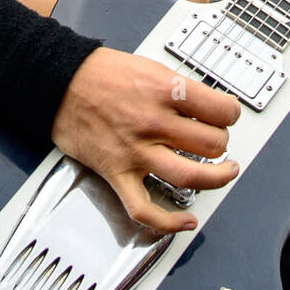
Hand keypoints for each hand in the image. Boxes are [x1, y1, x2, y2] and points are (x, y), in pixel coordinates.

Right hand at [51, 46, 240, 233]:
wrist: (59, 82)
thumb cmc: (100, 73)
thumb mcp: (149, 67)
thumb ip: (178, 89)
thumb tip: (206, 105)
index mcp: (164, 91)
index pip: (220, 110)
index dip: (230, 114)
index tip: (227, 116)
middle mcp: (152, 122)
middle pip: (211, 144)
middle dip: (221, 143)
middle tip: (217, 140)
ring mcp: (135, 151)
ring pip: (190, 177)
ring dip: (215, 178)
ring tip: (224, 173)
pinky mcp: (117, 172)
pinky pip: (143, 208)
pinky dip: (168, 221)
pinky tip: (185, 220)